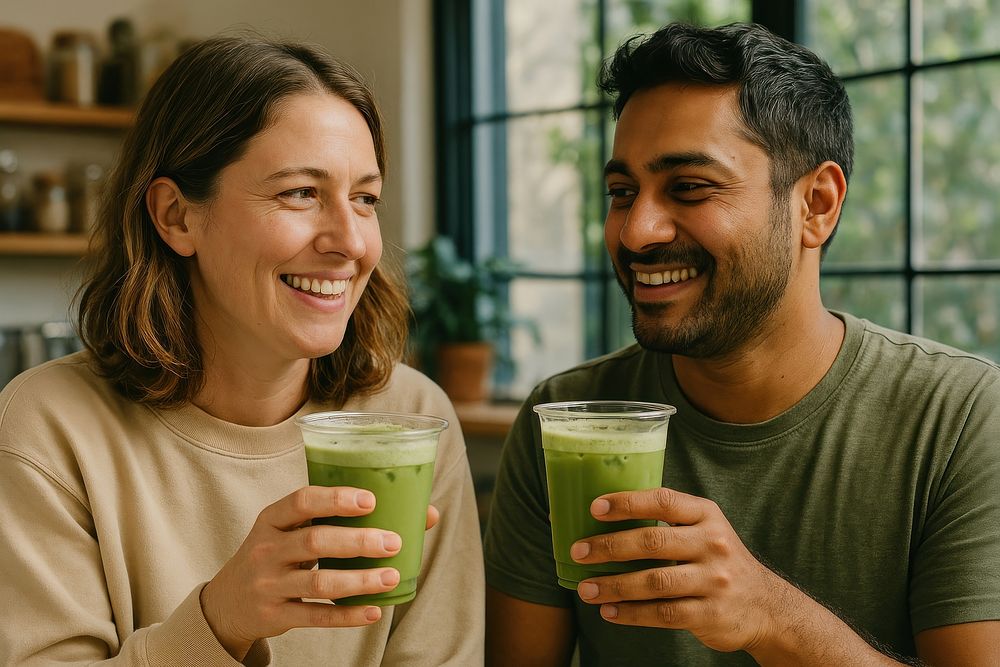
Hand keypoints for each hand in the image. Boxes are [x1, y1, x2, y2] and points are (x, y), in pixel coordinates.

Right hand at [201, 486, 439, 659]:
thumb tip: (425, 513)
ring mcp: (268, 584)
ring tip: (392, 577)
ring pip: (318, 582)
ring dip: (359, 580)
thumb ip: (342, 519)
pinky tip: (373, 610)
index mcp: (272, 519)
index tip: (370, 500)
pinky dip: (346, 615)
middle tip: (393, 542)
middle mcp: (266, 549)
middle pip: (315, 541)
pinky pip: (315, 616)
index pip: (301, 501)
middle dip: (358, 541)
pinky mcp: (274, 615)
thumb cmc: (277, 554)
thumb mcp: (293, 530)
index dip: (336, 499)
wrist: (226, 602)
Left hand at [569, 487, 789, 653]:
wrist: (766, 606)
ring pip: (655, 582)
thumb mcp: (704, 528)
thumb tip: (604, 516)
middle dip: (609, 547)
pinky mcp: (711, 614)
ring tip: (586, 589)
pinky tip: (610, 612)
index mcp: (706, 515)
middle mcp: (713, 543)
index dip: (627, 503)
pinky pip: (664, 614)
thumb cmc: (718, 560)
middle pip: (653, 542)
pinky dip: (633, 614)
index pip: (663, 502)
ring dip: (614, 585)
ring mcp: (714, 580)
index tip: (594, 508)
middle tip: (578, 552)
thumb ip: (668, 520)